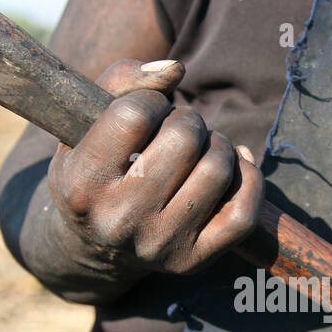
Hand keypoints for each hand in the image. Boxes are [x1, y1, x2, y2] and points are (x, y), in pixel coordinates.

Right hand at [47, 59, 263, 278]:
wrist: (95, 247)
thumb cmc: (96, 168)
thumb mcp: (83, 124)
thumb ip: (121, 81)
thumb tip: (176, 69)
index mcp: (82, 186)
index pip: (135, 114)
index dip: (150, 100)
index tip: (146, 111)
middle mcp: (118, 222)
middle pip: (185, 138)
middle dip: (188, 120)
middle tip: (178, 129)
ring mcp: (159, 245)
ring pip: (218, 169)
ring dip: (218, 145)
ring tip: (200, 149)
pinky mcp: (193, 261)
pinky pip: (244, 213)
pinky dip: (249, 179)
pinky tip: (234, 166)